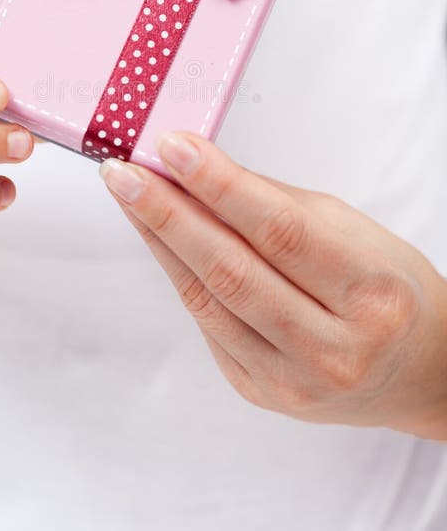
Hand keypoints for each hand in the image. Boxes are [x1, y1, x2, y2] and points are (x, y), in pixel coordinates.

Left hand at [100, 132, 446, 439]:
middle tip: (124, 172)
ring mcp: (293, 381)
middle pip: (231, 271)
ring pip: (207, 300)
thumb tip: (202, 170)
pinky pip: (208, 323)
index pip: (280, 232)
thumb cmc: (389, 288)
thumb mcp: (355, 232)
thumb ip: (278, 205)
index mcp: (370, 295)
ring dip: (160, 240)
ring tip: (128, 195)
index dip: (220, 186)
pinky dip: (180, 274)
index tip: (174, 147)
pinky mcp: (261, 393)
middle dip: (167, 214)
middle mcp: (333, 348)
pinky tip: (159, 237)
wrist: (417, 371)